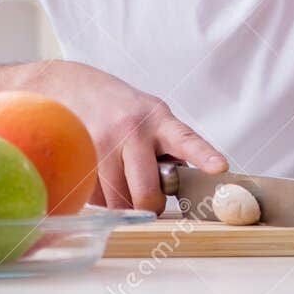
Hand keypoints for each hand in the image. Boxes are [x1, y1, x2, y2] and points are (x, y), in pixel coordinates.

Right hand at [44, 61, 226, 212]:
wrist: (73, 87)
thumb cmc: (122, 109)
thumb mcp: (154, 116)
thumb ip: (171, 147)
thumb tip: (185, 185)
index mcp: (159, 120)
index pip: (186, 140)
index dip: (204, 155)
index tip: (219, 167)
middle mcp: (131, 130)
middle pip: (145, 192)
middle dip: (150, 206)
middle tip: (150, 201)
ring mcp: (102, 144)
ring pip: (117, 201)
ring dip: (123, 203)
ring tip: (122, 180)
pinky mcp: (79, 159)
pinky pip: (95, 199)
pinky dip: (101, 199)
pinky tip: (101, 176)